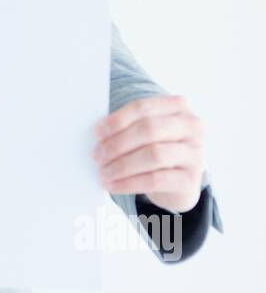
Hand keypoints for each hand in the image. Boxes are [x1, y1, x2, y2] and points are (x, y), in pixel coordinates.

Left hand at [92, 94, 204, 213]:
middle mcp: (191, 127)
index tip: (97, 133)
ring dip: (122, 165)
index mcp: (178, 106)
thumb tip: (99, 137)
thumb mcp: (149, 133)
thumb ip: (129, 128)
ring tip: (104, 173)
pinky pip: (155, 180)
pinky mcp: (191, 179)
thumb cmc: (158, 150)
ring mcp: (194, 153)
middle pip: (149, 130)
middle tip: (97, 156)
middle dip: (118, 144)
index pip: (143, 107)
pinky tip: (114, 186)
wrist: (180, 181)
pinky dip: (129, 183)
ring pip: (153, 155)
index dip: (117, 120)